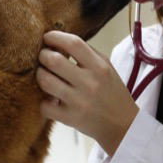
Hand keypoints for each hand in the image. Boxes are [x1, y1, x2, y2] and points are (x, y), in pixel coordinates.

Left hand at [36, 31, 138, 154]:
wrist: (122, 125)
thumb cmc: (111, 93)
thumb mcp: (107, 68)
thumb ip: (86, 54)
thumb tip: (59, 41)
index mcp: (99, 67)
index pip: (73, 43)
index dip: (55, 37)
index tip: (47, 37)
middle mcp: (89, 83)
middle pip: (54, 61)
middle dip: (43, 55)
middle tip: (43, 57)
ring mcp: (79, 102)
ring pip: (45, 81)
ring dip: (40, 75)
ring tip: (44, 75)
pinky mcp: (70, 118)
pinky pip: (45, 106)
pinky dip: (43, 101)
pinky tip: (50, 99)